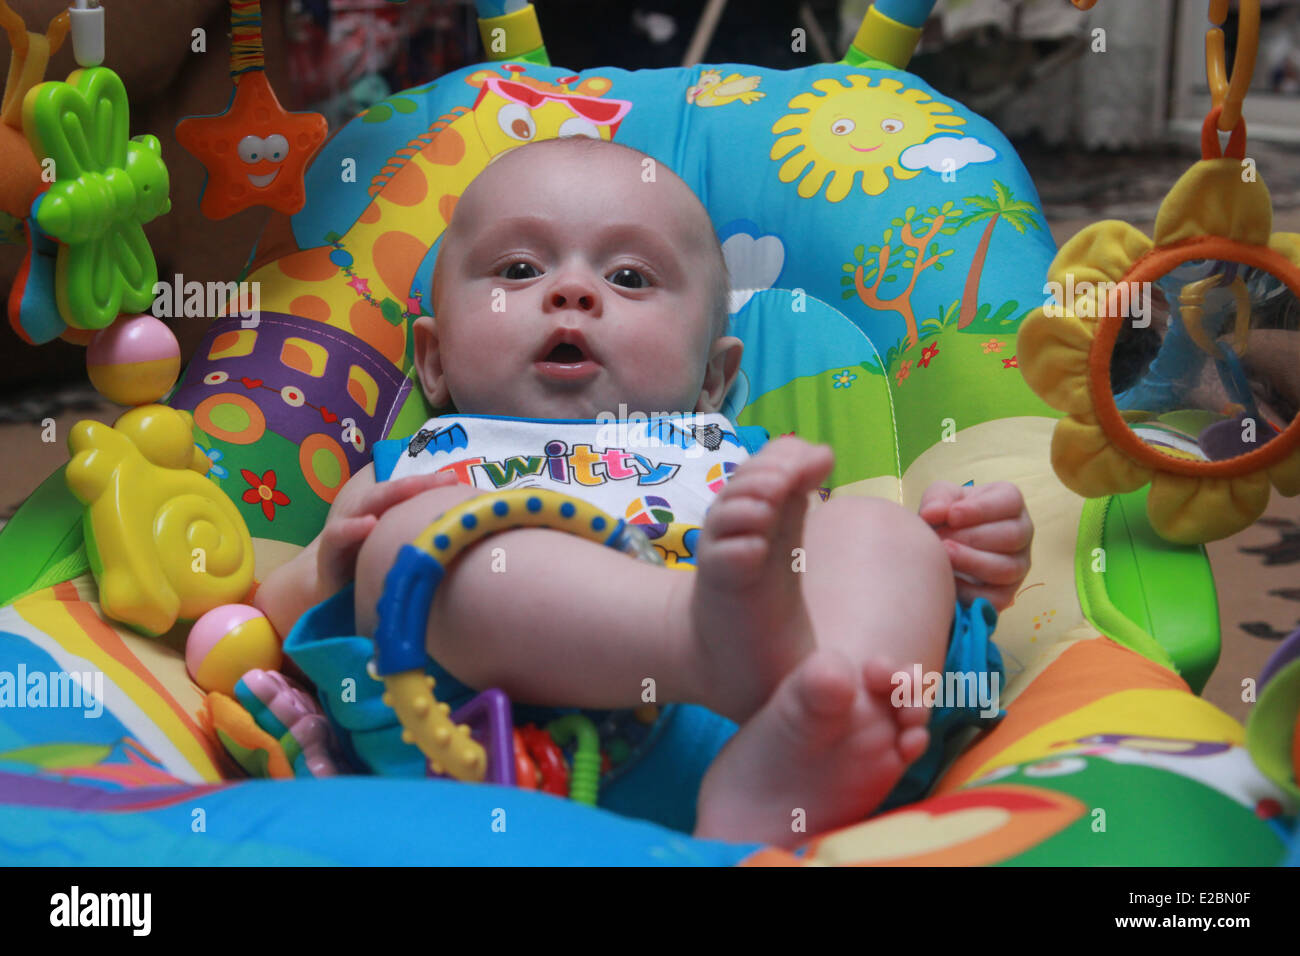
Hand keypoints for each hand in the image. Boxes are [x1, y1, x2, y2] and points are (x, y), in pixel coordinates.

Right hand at [315, 471, 462, 597]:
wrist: (329, 593)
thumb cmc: (368, 568)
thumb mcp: (395, 552)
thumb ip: (420, 540)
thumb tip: (462, 535)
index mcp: (381, 513)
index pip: (407, 494)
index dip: (430, 486)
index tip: (455, 481)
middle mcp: (364, 515)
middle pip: (391, 493)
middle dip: (418, 484)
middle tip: (445, 478)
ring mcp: (346, 529)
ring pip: (366, 505)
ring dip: (389, 495)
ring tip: (412, 487)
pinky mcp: (329, 552)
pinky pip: (337, 536)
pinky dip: (351, 529)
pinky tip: (369, 525)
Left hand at [918, 481, 1032, 611]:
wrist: (942, 547)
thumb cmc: (947, 516)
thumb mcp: (941, 499)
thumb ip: (937, 500)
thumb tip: (932, 513)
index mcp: (1010, 502)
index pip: (1010, 501)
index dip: (981, 509)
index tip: (951, 516)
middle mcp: (1022, 532)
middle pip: (1012, 536)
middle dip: (971, 538)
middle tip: (940, 539)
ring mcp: (1018, 565)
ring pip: (1008, 568)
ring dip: (972, 562)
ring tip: (944, 557)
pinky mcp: (1007, 593)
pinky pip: (997, 598)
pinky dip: (970, 592)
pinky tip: (949, 581)